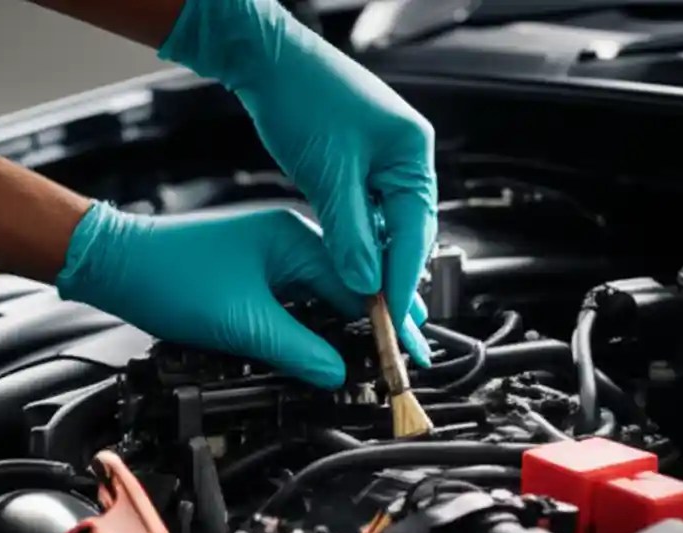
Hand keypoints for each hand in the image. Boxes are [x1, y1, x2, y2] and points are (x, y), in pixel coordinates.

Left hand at [56, 202, 429, 388]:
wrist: (117, 265)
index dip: (388, 323)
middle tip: (407, 354)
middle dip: (381, 321)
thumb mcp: (243, 326)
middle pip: (352, 286)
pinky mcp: (257, 271)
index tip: (406, 352)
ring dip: (351, 321)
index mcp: (296, 241)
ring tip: (377, 351)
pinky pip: (303, 297)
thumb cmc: (169, 278)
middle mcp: (291, 241)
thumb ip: (297, 351)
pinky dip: (321, 320)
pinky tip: (328, 339)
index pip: (360, 285)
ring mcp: (273, 255)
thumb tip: (335, 372)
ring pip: (328, 293)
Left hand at [158, 0, 436, 365]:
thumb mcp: (328, 175)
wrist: (267, 60)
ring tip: (372, 306)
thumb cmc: (302, 96)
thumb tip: (365, 280)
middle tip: (391, 322)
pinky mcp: (356, 166)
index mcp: (412, 153)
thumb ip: (350, 233)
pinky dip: (360, 242)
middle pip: (407, 232)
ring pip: (385, 227)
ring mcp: (382, 161)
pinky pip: (366, 215)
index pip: (415, 231)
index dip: (403, 277)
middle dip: (396, 277)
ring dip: (376, 263)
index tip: (393, 316)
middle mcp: (404, 158)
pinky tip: (352, 267)